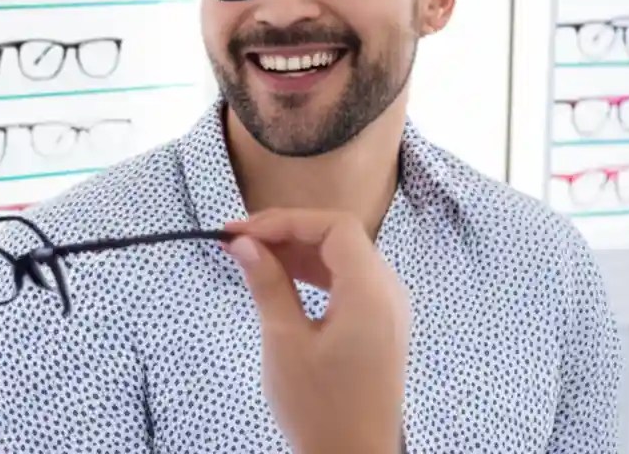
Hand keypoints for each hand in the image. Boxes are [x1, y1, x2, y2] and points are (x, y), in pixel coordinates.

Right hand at [223, 209, 409, 453]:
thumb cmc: (318, 407)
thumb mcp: (285, 342)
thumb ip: (268, 285)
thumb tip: (245, 244)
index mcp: (371, 293)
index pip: (334, 227)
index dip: (285, 221)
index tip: (241, 233)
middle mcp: (389, 293)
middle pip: (340, 238)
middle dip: (288, 233)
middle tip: (239, 244)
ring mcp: (388, 310)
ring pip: (343, 258)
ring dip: (298, 252)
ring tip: (253, 259)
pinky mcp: (380, 327)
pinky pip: (349, 282)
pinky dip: (314, 274)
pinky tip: (282, 281)